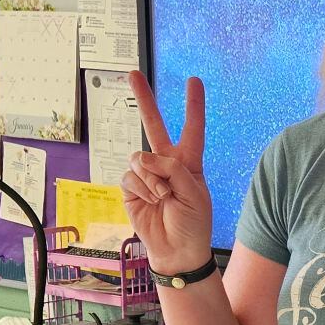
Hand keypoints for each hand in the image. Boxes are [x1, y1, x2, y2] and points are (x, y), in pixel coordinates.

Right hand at [122, 70, 213, 274]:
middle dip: (144, 99)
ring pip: (139, 158)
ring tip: (164, 197)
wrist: (177, 251)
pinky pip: (130, 176)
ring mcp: (146, 175)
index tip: (194, 80)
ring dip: (152, 178)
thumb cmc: (193, 224)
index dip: (193, 105)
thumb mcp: (194, 193)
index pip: (192, 129)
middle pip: (153, 126)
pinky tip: (152, 201)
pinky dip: (142, 188)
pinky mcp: (130, 188)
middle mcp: (166, 163)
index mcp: (189, 162)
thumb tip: (144, 159)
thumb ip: (173, 169)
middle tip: (132, 73)